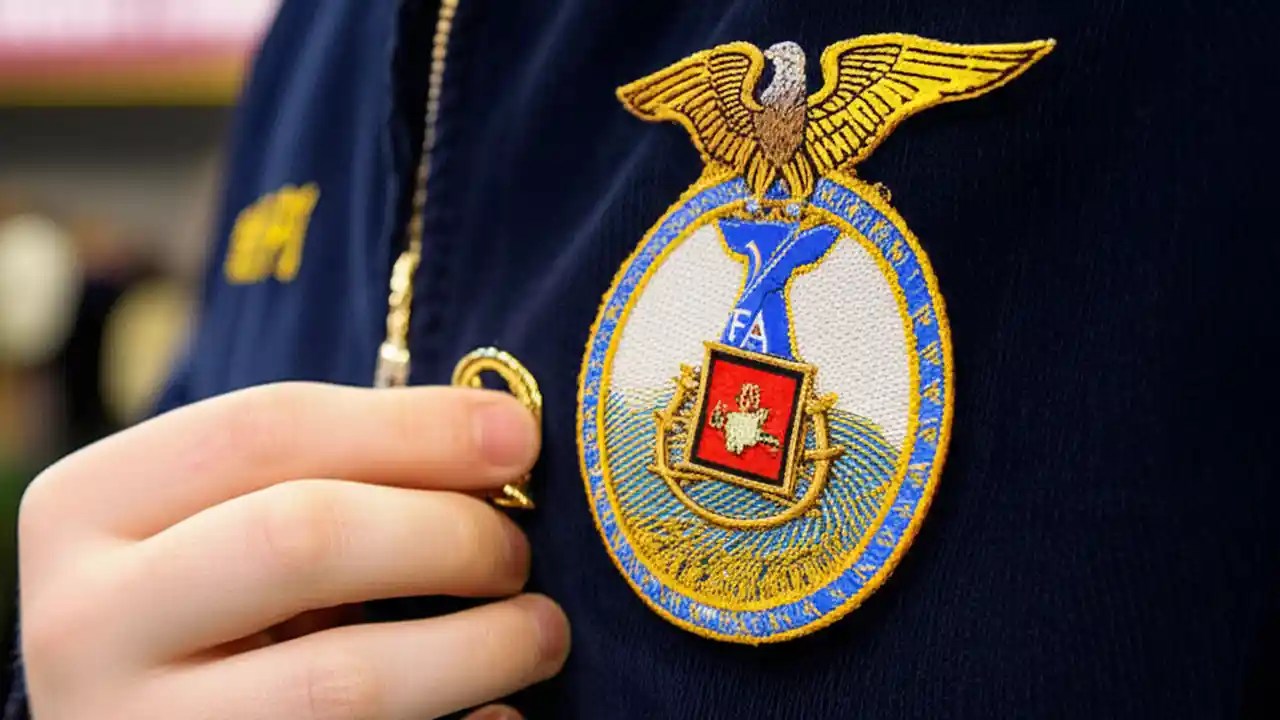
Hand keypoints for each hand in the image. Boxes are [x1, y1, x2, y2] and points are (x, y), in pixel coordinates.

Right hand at [17, 382, 568, 719]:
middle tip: (516, 550)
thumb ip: (331, 470)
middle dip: (446, 533)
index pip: (266, 429)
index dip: (414, 426)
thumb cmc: (210, 598)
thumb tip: (502, 436)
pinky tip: (497, 712)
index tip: (518, 435)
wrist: (131, 717)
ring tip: (540, 630)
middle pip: (301, 537)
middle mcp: (80, 621)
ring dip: (478, 646)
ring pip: (342, 681)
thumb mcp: (229, 517)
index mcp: (84, 508)